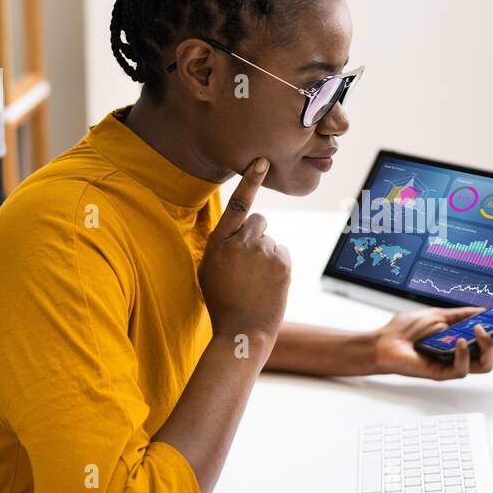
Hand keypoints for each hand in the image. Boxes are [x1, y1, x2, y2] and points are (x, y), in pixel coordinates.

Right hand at [198, 157, 290, 343]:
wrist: (243, 331)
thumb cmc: (222, 301)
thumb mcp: (209, 269)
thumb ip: (222, 244)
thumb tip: (239, 229)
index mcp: (219, 242)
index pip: (238, 204)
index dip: (251, 180)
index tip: (262, 161)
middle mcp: (242, 243)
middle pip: (259, 221)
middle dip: (256, 234)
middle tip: (248, 261)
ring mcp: (264, 253)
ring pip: (270, 239)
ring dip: (265, 253)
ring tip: (255, 280)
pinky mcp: (283, 263)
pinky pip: (282, 252)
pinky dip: (277, 264)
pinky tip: (267, 283)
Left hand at [370, 306, 492, 379]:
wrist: (385, 341)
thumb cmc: (408, 330)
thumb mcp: (439, 314)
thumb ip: (463, 314)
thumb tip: (486, 309)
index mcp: (465, 341)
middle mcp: (464, 355)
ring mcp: (454, 365)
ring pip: (485, 366)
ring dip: (487, 347)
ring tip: (479, 330)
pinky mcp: (442, 373)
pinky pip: (461, 370)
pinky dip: (464, 354)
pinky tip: (458, 341)